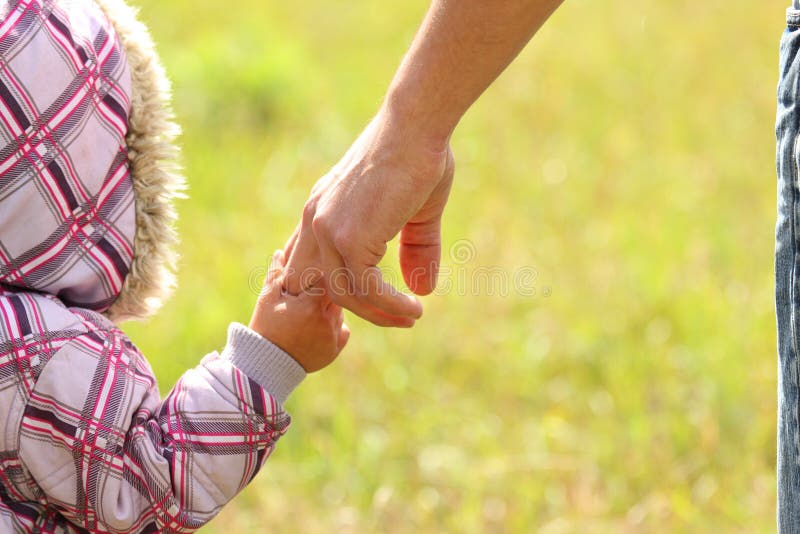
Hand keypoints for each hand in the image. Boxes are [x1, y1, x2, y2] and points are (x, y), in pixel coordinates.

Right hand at [249, 250, 349, 372]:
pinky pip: (343, 330)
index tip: (314, 276)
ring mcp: (332, 336)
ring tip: (312, 311)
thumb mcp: (266, 299)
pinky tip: (317, 328)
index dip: (321, 276)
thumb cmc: (264, 329)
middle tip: (314, 293)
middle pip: (338, 295)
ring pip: (340, 312)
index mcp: (310, 305)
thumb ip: (276, 274)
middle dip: (328, 291)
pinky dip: (335, 327)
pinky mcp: (335, 349)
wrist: (266, 365)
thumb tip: (280, 252)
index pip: (327, 279)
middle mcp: (326, 320)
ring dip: (331, 308)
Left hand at [283, 108, 454, 326]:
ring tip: (409, 317)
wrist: (418, 128)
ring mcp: (328, 229)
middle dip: (353, 309)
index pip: (309, 261)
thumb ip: (414, 251)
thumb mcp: (414, 213)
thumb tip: (422, 291)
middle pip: (319, 286)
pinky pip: (365, 290)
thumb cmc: (419, 157)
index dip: (332, 288)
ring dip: (379, 313)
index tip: (366, 302)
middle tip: (392, 318)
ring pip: (343, 294)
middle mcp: (317, 220)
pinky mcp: (348, 238)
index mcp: (323, 209)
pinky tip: (412, 308)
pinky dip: (390, 306)